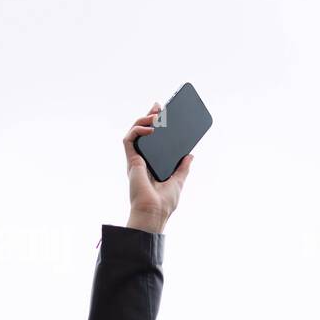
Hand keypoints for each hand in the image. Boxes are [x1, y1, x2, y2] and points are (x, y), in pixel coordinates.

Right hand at [123, 101, 193, 230]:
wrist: (154, 212)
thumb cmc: (164, 203)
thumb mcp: (178, 181)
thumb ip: (182, 168)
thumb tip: (190, 155)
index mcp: (151, 164)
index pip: (153, 140)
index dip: (156, 125)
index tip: (163, 113)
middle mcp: (141, 160)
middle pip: (143, 133)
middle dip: (148, 116)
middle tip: (158, 106)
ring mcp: (135, 160)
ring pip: (134, 133)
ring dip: (142, 120)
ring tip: (155, 114)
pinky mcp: (131, 161)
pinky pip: (129, 140)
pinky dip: (137, 130)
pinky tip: (149, 129)